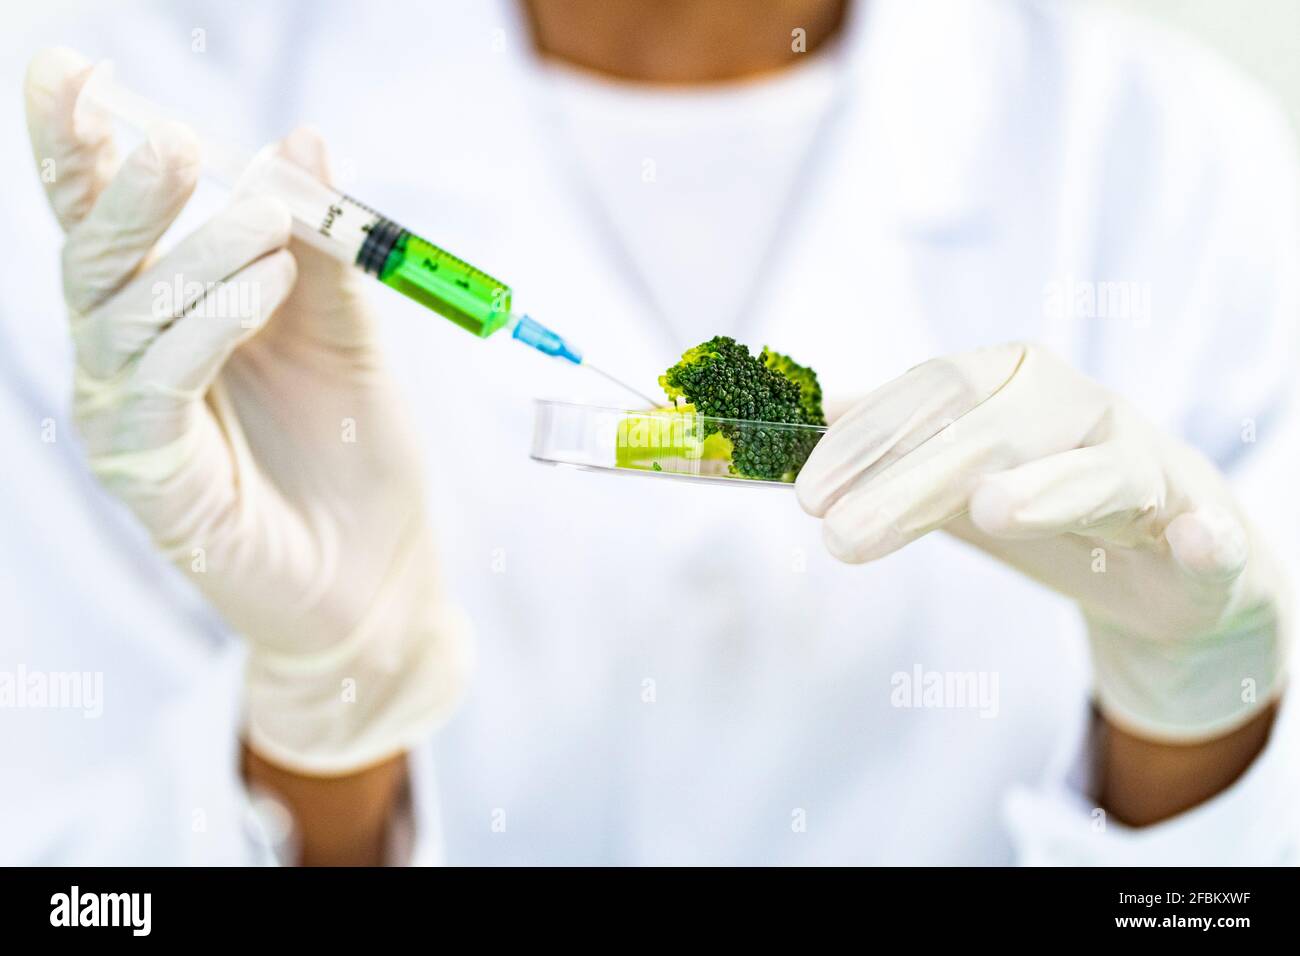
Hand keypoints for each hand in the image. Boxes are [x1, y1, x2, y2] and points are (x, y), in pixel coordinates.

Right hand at [25, 48, 469, 773]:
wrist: (378, 570)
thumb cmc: (355, 452)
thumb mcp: (350, 336)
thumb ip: (323, 254)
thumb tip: (305, 140)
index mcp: (170, 311)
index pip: (108, 218)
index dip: (80, 147)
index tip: (74, 73)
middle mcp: (131, 357)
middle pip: (94, 254)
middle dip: (124, 188)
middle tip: (172, 139)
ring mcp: (131, 418)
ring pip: (125, 310)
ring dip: (194, 253)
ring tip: (266, 220)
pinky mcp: (149, 477)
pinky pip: (157, 383)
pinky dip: (207, 325)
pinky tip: (261, 289)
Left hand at [797, 343, 1287, 742]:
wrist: (1154, 555)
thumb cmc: (1036, 494)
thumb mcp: (951, 469)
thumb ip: (890, 443)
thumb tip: (808, 415)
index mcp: (1013, 378)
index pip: (933, 393)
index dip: (867, 442)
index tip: (808, 497)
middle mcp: (1079, 405)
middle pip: (992, 434)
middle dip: (912, 484)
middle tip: (841, 537)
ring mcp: (1145, 464)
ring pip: (1098, 473)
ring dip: (1048, 489)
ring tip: (992, 510)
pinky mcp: (1202, 527)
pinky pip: (1211, 530)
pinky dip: (1208, 537)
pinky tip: (1198, 543)